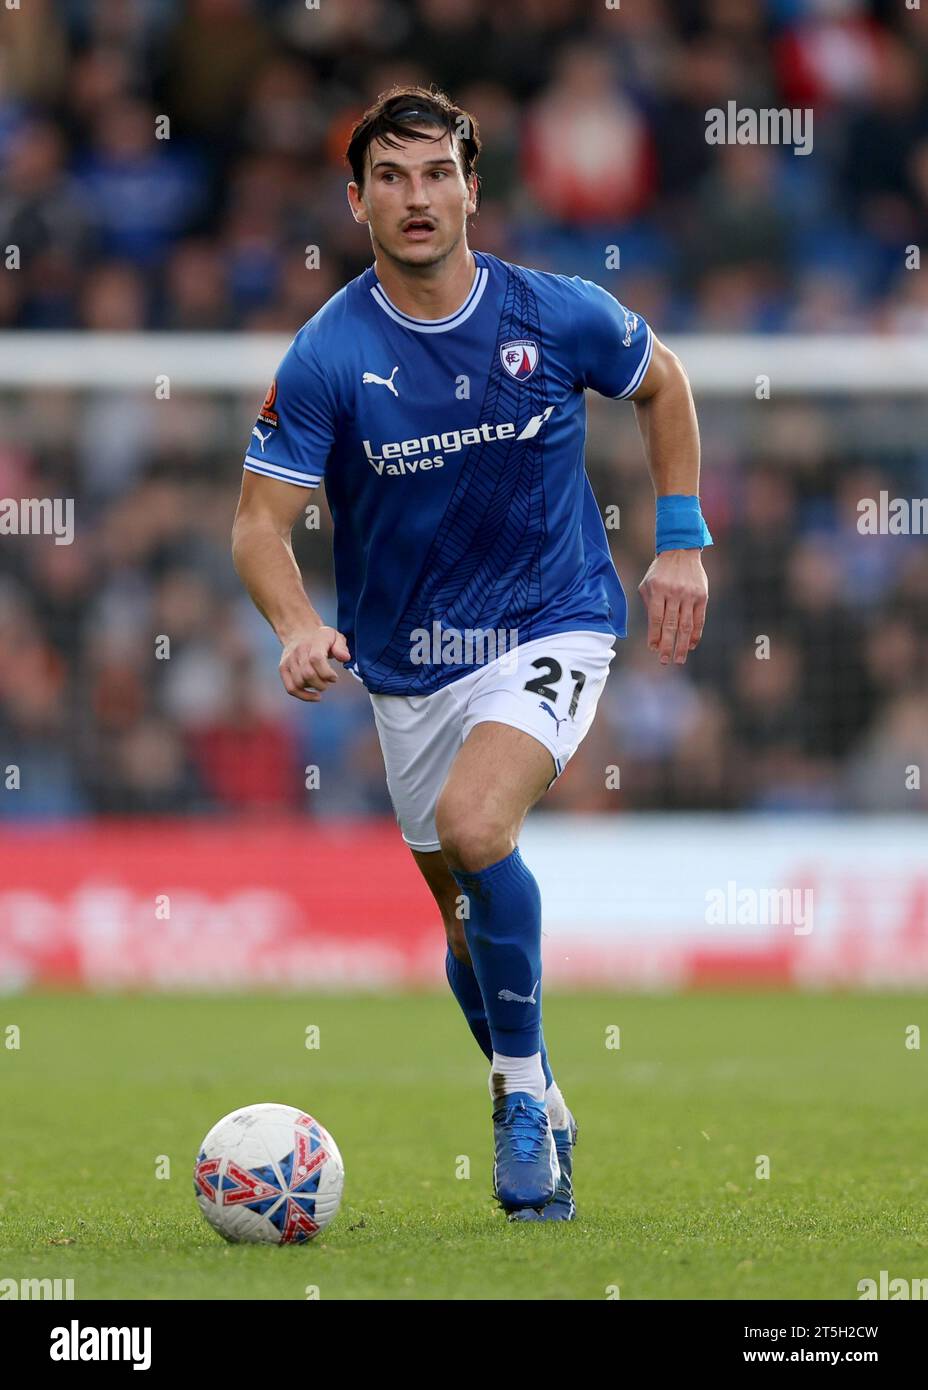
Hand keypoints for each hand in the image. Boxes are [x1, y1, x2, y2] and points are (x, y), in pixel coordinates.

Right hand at [278, 624, 350, 701]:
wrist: (300, 633)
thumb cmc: (322, 640)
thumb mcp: (335, 637)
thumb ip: (341, 648)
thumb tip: (345, 658)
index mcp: (314, 642)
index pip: (316, 659)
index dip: (326, 673)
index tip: (334, 678)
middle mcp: (298, 650)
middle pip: (308, 674)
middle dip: (322, 683)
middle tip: (328, 682)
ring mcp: (289, 660)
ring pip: (299, 682)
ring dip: (314, 688)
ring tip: (322, 684)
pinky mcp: (283, 669)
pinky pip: (291, 688)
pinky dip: (304, 696)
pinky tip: (316, 696)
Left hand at [638, 549, 707, 665]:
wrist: (681, 550)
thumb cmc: (660, 570)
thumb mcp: (648, 583)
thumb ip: (649, 604)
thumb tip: (654, 631)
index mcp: (658, 589)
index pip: (656, 618)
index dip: (655, 635)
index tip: (653, 649)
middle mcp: (674, 593)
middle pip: (671, 624)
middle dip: (668, 645)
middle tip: (665, 661)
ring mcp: (690, 595)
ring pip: (686, 625)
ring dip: (682, 644)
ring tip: (678, 659)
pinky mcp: (702, 596)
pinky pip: (699, 619)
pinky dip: (695, 634)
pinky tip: (691, 645)